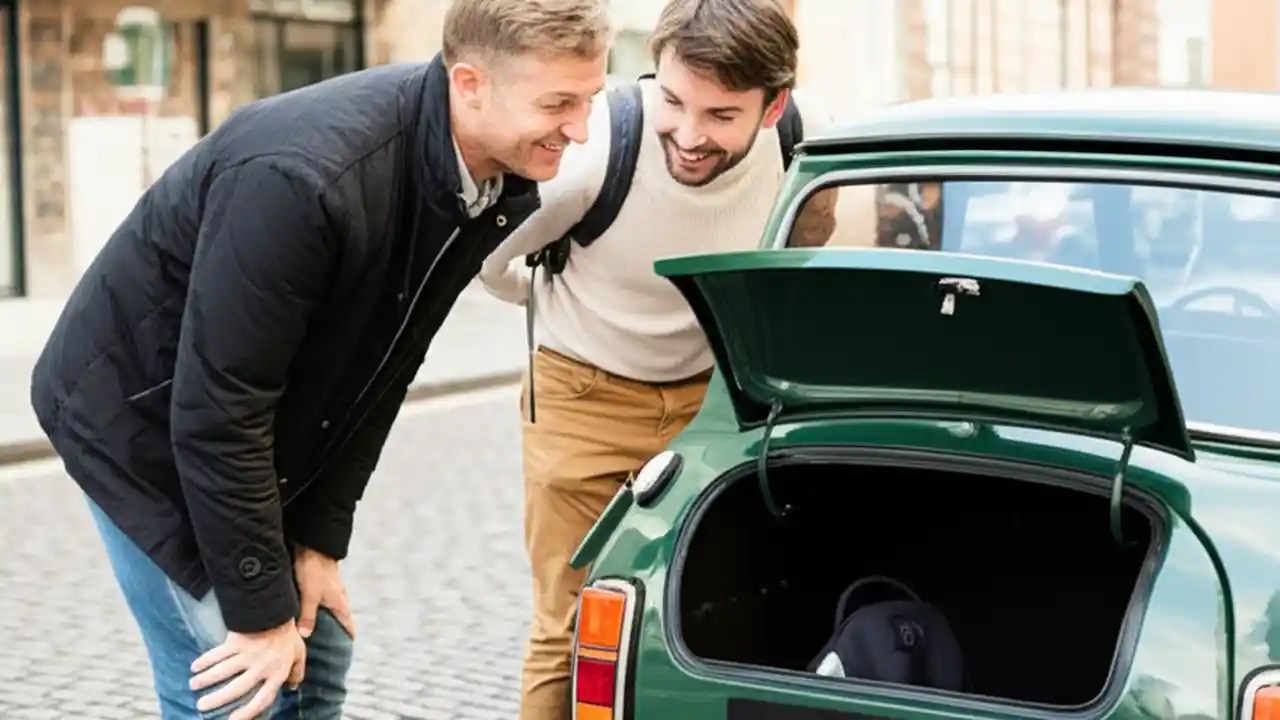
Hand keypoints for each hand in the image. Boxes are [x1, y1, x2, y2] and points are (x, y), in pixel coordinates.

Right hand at [189, 619, 305, 718]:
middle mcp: (260, 667)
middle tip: (201, 706)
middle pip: (236, 689)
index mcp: (276, 673)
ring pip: (222, 671)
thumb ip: (296, 672)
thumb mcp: (299, 654)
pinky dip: (205, 661)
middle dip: (217, 699)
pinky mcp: (236, 641)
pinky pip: (217, 654)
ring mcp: (247, 654)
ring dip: (205, 680)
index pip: (262, 699)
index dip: (248, 712)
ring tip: (193, 685)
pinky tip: (195, 666)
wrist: (277, 609)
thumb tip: (292, 688)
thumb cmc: (288, 634)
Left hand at [294, 544, 355, 639]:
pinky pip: (321, 601)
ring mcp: (330, 589)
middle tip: (329, 647)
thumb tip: (306, 637)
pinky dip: (318, 609)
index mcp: (339, 602)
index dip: (348, 637)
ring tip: (315, 632)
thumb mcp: (310, 596)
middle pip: (341, 618)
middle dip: (336, 631)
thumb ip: (308, 616)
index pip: (348, 624)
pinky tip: (306, 612)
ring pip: (331, 609)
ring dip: (326, 619)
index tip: (345, 651)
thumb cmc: (314, 570)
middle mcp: (338, 596)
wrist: (313, 545)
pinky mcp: (321, 582)